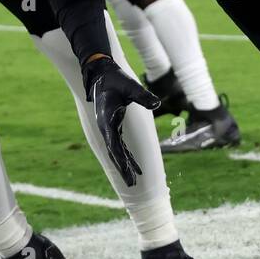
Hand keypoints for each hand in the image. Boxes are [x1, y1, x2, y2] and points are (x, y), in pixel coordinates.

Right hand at [81, 56, 159, 185]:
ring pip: (117, 152)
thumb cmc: (115, 79)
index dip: (121, 158)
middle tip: (132, 185)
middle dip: (123, 169)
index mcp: (107, 121)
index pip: (114, 144)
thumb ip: (143, 96)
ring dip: (125, 166)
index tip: (127, 171)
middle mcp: (106, 128)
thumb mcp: (130, 87)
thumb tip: (157, 103)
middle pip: (114, 153)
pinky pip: (120, 146)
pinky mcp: (113, 127)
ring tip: (133, 182)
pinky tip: (135, 166)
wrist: (101, 74)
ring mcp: (108, 129)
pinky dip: (127, 156)